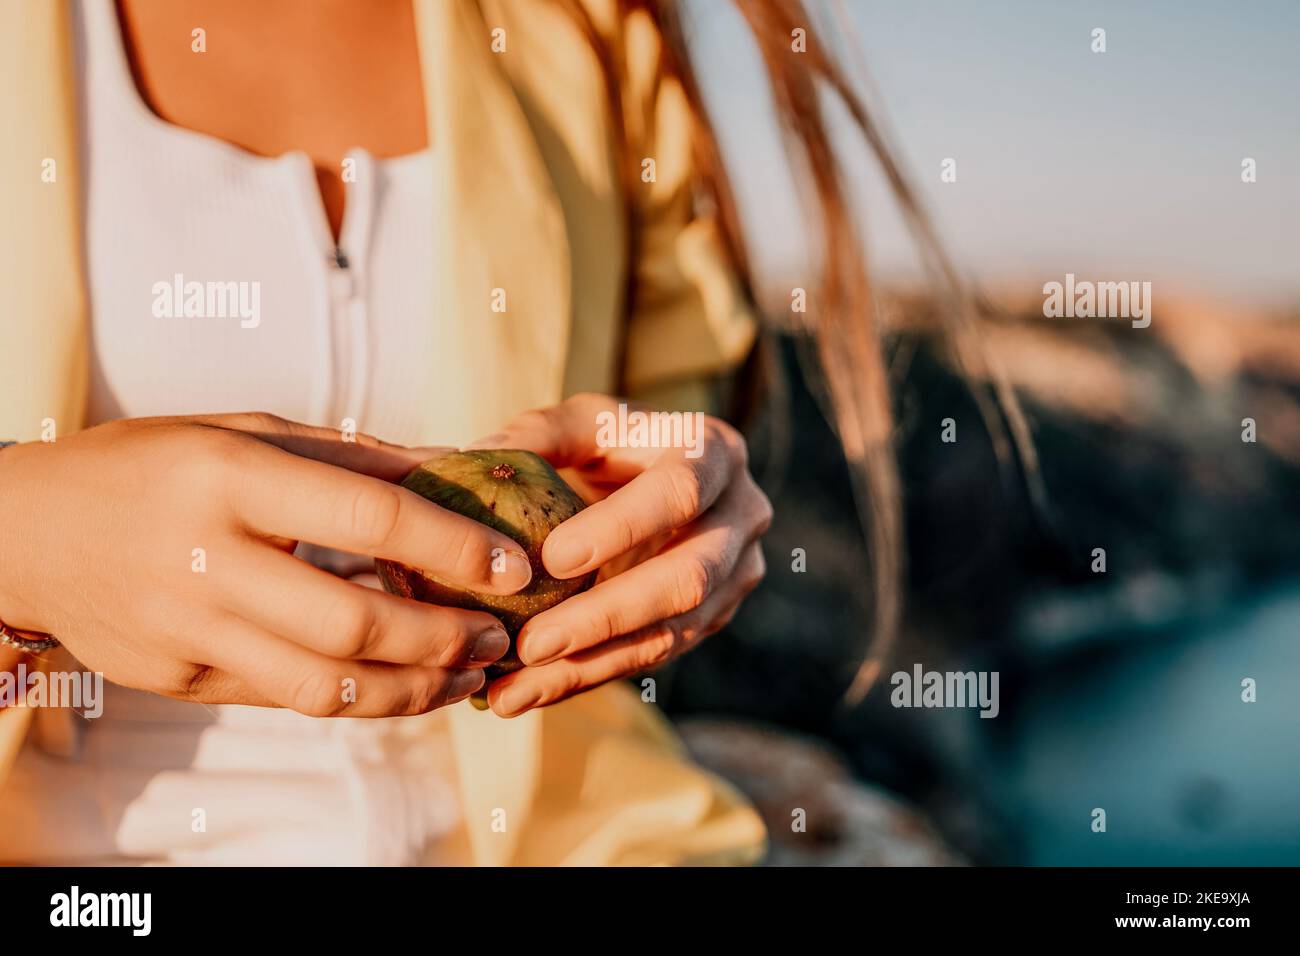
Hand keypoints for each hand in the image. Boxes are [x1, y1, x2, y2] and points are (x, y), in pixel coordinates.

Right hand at [0, 414, 532, 715]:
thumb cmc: (151, 465)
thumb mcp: (241, 431)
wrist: (26, 531)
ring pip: (324, 685)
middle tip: (498, 634)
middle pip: (353, 623)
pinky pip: (285, 698)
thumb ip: (349, 455)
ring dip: (415, 690)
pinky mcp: (176, 678)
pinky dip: (357, 696)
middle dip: (445, 639)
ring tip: (469, 675)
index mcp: (229, 476)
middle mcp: (204, 557)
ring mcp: (185, 629)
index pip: (369, 516)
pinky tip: (403, 683)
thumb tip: (452, 462)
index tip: (513, 565)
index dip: (454, 546)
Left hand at [468, 393, 772, 716]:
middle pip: (687, 578)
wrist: (653, 476)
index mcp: (712, 452)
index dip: (621, 529)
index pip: (678, 493)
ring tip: (514, 691)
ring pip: (673, 634)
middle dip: (605, 617)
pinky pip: (653, 658)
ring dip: (590, 665)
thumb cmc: (609, 442)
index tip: (552, 560)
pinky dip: (588, 676)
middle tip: (531, 645)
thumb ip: (538, 434)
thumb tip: (479, 457)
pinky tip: (529, 693)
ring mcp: (735, 574)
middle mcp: (741, 515)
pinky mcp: (712, 618)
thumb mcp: (579, 423)